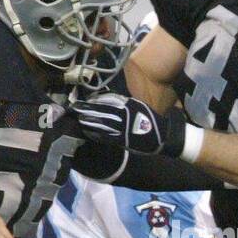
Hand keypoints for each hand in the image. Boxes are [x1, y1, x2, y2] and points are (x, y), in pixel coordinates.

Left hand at [71, 94, 186, 156]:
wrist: (164, 136)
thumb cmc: (152, 120)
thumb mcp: (139, 105)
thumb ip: (124, 101)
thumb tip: (108, 96)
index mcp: (127, 107)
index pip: (105, 103)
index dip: (91, 103)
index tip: (80, 102)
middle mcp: (123, 118)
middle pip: (100, 114)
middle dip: (86, 112)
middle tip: (74, 110)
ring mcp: (123, 130)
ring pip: (102, 125)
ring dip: (89, 123)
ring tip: (79, 120)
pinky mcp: (124, 141)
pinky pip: (107, 138)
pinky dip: (97, 135)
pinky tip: (89, 133)